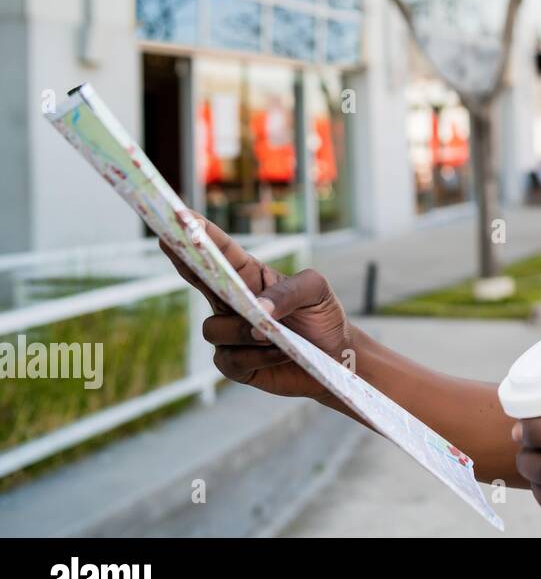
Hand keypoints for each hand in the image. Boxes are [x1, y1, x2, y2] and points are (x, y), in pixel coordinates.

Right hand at [160, 215, 352, 400]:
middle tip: (167, 238)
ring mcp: (229, 333)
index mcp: (249, 275)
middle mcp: (231, 301)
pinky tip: (281, 352)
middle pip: (196, 277)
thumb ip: (290, 291)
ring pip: (214, 328)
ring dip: (246, 332)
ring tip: (277, 334)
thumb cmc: (320, 314)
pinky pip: (230, 360)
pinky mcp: (234, 363)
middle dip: (181, 258)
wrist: (335, 354)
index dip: (198, 233)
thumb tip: (258, 310)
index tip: (181, 215)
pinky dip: (259, 356)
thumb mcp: (316, 290)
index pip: (219, 251)